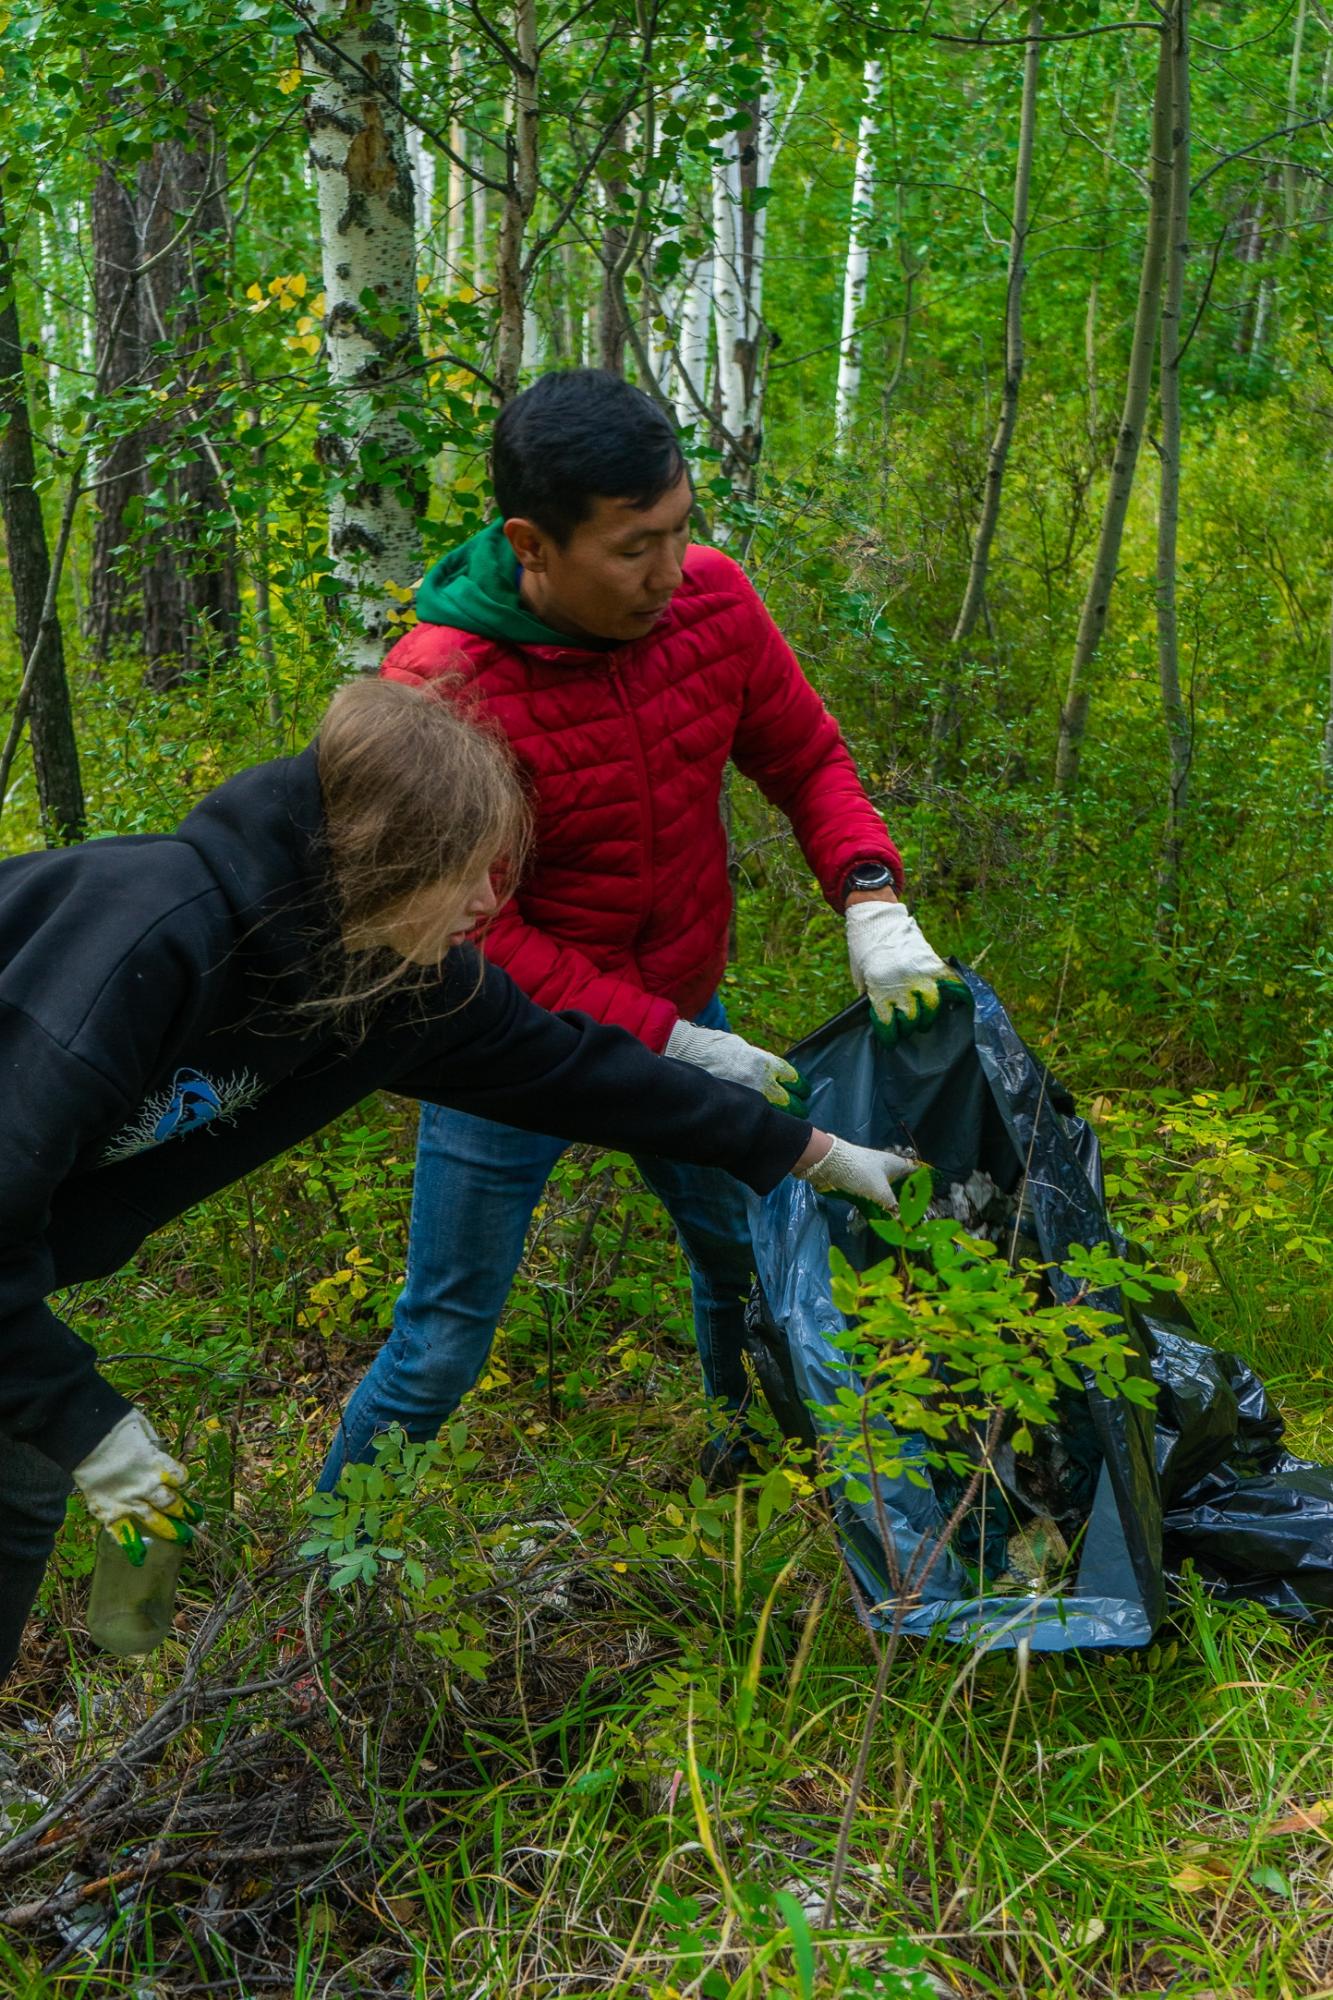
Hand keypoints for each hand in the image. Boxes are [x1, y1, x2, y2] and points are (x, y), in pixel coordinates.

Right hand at [72, 1411, 202, 1566]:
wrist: (83, 1436)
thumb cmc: (114, 1425)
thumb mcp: (143, 1428)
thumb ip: (154, 1444)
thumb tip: (159, 1451)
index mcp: (158, 1464)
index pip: (180, 1477)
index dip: (182, 1479)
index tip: (182, 1482)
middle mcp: (147, 1486)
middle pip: (172, 1503)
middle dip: (186, 1512)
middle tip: (195, 1518)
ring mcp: (127, 1501)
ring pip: (154, 1520)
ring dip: (170, 1530)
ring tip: (183, 1538)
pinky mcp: (107, 1511)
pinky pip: (121, 1532)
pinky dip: (130, 1545)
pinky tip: (139, 1558)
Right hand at [666, 1019, 809, 1113]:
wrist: (686, 1053)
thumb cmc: (712, 1046)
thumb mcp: (741, 1048)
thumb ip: (759, 1061)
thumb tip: (771, 1073)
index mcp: (764, 1062)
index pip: (792, 1078)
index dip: (800, 1087)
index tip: (802, 1091)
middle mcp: (760, 1081)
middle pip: (790, 1102)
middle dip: (796, 1108)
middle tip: (799, 1112)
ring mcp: (747, 1097)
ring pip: (776, 1116)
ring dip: (782, 1120)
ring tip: (784, 1125)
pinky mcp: (734, 1107)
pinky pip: (754, 1119)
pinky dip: (761, 1124)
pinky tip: (762, 1128)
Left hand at [793, 1133, 918, 1211]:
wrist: (829, 1164)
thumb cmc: (860, 1172)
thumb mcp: (880, 1191)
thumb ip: (893, 1206)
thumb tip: (902, 1219)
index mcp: (896, 1164)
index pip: (915, 1172)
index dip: (923, 1183)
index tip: (930, 1198)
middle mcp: (885, 1169)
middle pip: (900, 1185)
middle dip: (906, 1200)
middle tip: (913, 1217)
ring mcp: (871, 1176)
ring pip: (886, 1193)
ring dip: (889, 1206)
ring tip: (898, 1223)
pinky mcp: (858, 1183)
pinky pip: (872, 1197)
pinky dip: (875, 1206)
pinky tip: (879, 1218)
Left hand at [846, 901, 969, 1044]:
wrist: (877, 919)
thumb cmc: (863, 950)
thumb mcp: (861, 977)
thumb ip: (872, 998)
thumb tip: (887, 1019)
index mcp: (879, 988)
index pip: (888, 1023)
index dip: (890, 1037)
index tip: (892, 1042)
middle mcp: (903, 983)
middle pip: (912, 1018)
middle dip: (909, 1028)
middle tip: (908, 1029)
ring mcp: (921, 973)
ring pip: (932, 1006)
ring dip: (929, 1017)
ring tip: (925, 1021)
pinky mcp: (933, 963)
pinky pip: (951, 983)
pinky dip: (958, 994)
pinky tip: (962, 1002)